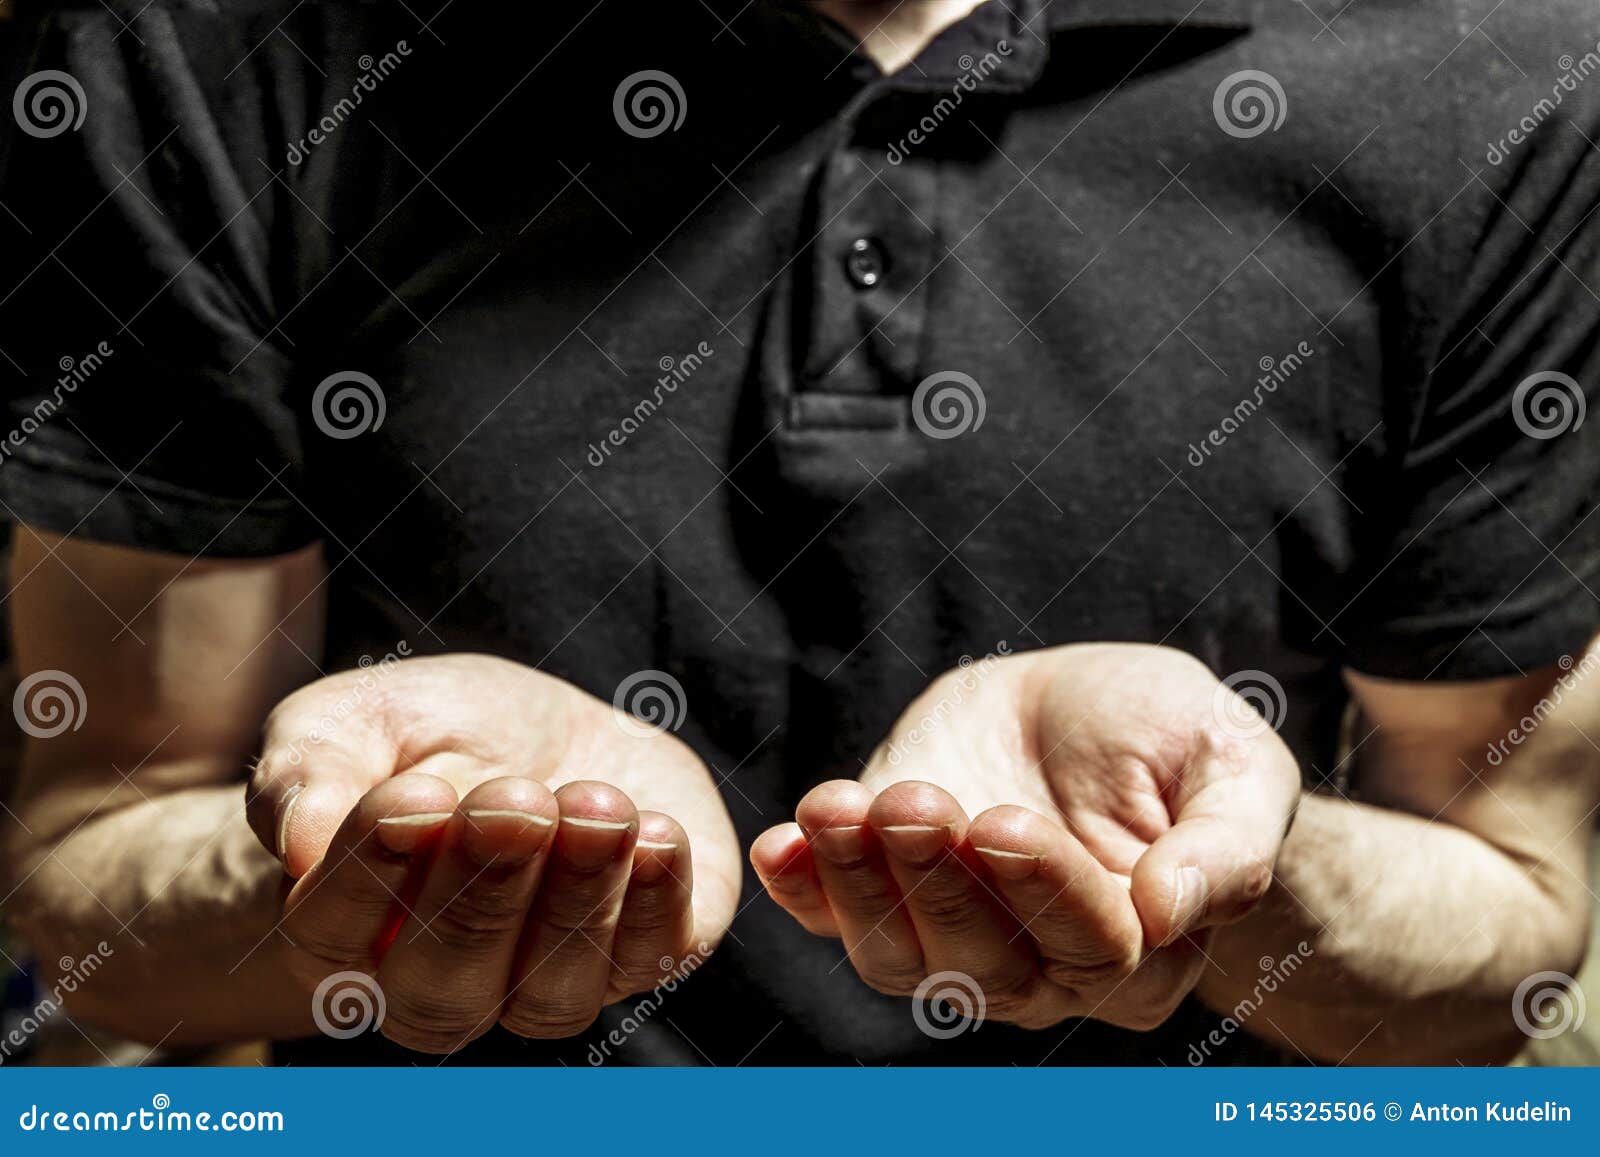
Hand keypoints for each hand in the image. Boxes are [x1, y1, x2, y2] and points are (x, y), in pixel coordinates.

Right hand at [246, 654, 738, 1051]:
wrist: (534, 730)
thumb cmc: (423, 737)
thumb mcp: (350, 722)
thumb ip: (309, 773)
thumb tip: (299, 844)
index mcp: (343, 933)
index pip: (336, 931)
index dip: (371, 869)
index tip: (412, 792)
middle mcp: (439, 985)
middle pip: (447, 983)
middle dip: (485, 886)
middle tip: (515, 798)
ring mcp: (543, 982)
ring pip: (554, 994)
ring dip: (580, 899)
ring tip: (597, 806)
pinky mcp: (641, 953)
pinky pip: (654, 961)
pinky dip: (662, 905)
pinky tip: (660, 833)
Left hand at [752, 644, 1299, 1030]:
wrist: (1084, 710)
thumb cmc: (1178, 743)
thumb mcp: (1235, 767)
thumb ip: (1226, 846)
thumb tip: (1169, 911)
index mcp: (1142, 954)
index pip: (1093, 947)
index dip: (1044, 889)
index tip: (1002, 821)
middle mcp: (1041, 969)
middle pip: (981, 962)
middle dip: (938, 883)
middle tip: (915, 802)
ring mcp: (954, 936)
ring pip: (898, 952)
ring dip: (859, 880)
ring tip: (836, 805)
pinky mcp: (888, 889)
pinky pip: (833, 916)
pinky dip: (802, 888)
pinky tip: (782, 844)